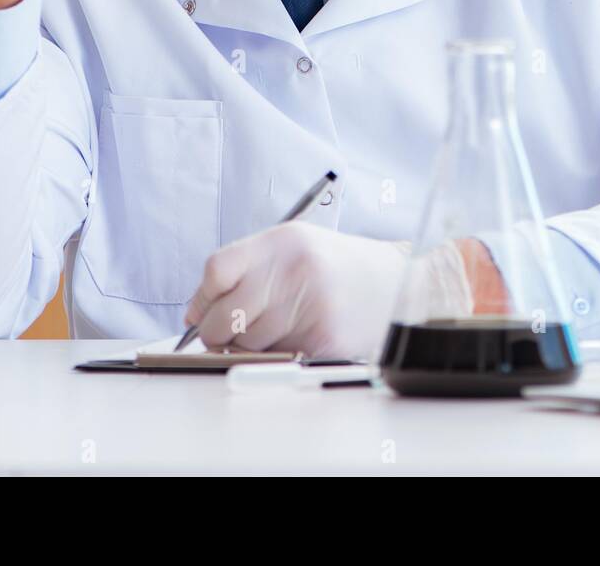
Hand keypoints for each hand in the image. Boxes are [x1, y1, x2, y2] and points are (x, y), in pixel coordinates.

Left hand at [184, 222, 486, 360]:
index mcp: (285, 240)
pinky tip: (294, 340)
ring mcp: (310, 306)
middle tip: (228, 333)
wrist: (402, 286)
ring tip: (277, 329)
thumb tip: (198, 309)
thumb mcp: (298, 247)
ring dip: (248, 346)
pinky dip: (274, 357)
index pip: (218, 269)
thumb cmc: (341, 268)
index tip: (201, 309)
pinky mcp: (323, 339)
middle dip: (217, 332)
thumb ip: (249, 268)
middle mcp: (296, 270)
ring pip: (246, 344)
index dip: (202, 296)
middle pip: (223, 314)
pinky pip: (274, 359)